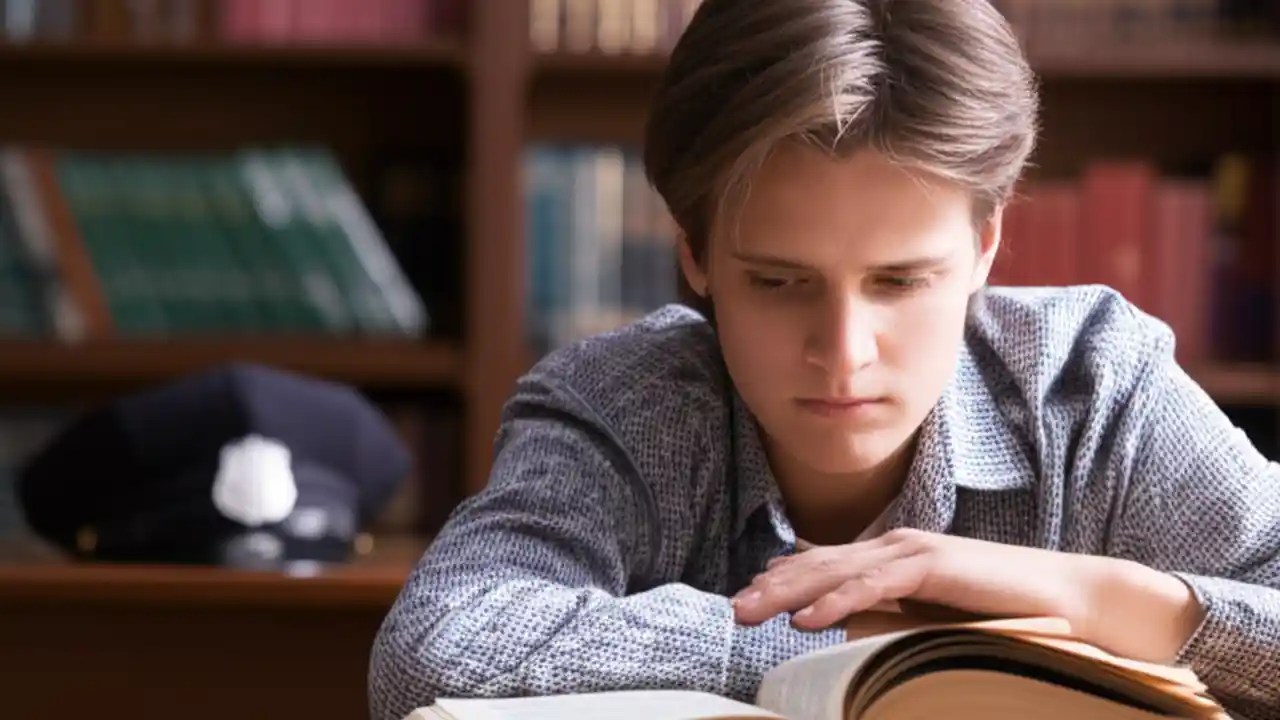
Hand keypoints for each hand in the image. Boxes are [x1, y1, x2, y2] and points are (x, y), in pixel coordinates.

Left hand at [731, 528, 1202, 662]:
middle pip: (819, 565)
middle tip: (735, 607)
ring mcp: (912, 551)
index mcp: (890, 556)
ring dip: (789, 592)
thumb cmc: (996, 609)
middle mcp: (894, 545)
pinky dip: (837, 599)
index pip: (823, 564)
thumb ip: (888, 610)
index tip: (746, 597)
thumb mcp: (930, 613)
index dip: (782, 579)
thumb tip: (844, 622)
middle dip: (772, 586)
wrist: (1065, 598)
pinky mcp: (933, 564)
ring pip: (836, 570)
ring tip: (752, 611)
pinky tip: (808, 619)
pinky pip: (874, 585)